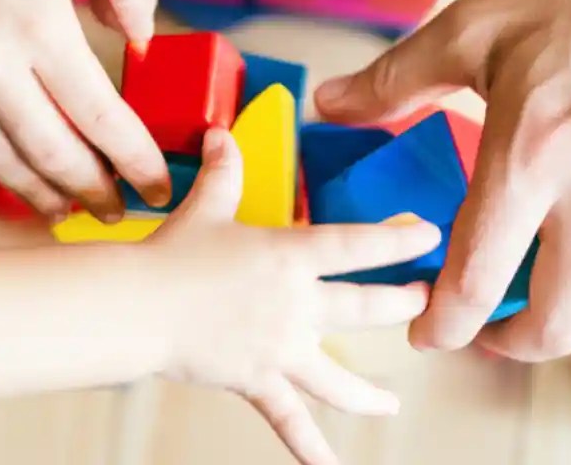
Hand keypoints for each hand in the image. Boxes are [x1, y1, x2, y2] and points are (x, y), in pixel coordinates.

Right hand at [152, 129, 440, 464]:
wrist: (138, 306)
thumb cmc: (171, 255)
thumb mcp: (205, 205)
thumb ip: (224, 171)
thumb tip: (222, 135)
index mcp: (289, 256)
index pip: (357, 246)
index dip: (398, 242)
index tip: (431, 236)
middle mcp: (296, 304)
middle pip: (365, 308)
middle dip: (402, 305)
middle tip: (426, 301)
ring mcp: (280, 348)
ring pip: (338, 377)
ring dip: (369, 392)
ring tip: (391, 403)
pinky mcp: (258, 380)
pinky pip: (290, 421)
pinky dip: (311, 449)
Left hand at [314, 0, 570, 363]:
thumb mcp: (474, 28)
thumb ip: (396, 78)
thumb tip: (326, 105)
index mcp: (529, 159)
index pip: (475, 282)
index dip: (439, 326)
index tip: (423, 332)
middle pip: (545, 327)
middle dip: (495, 342)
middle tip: (475, 325)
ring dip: (556, 333)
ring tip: (529, 312)